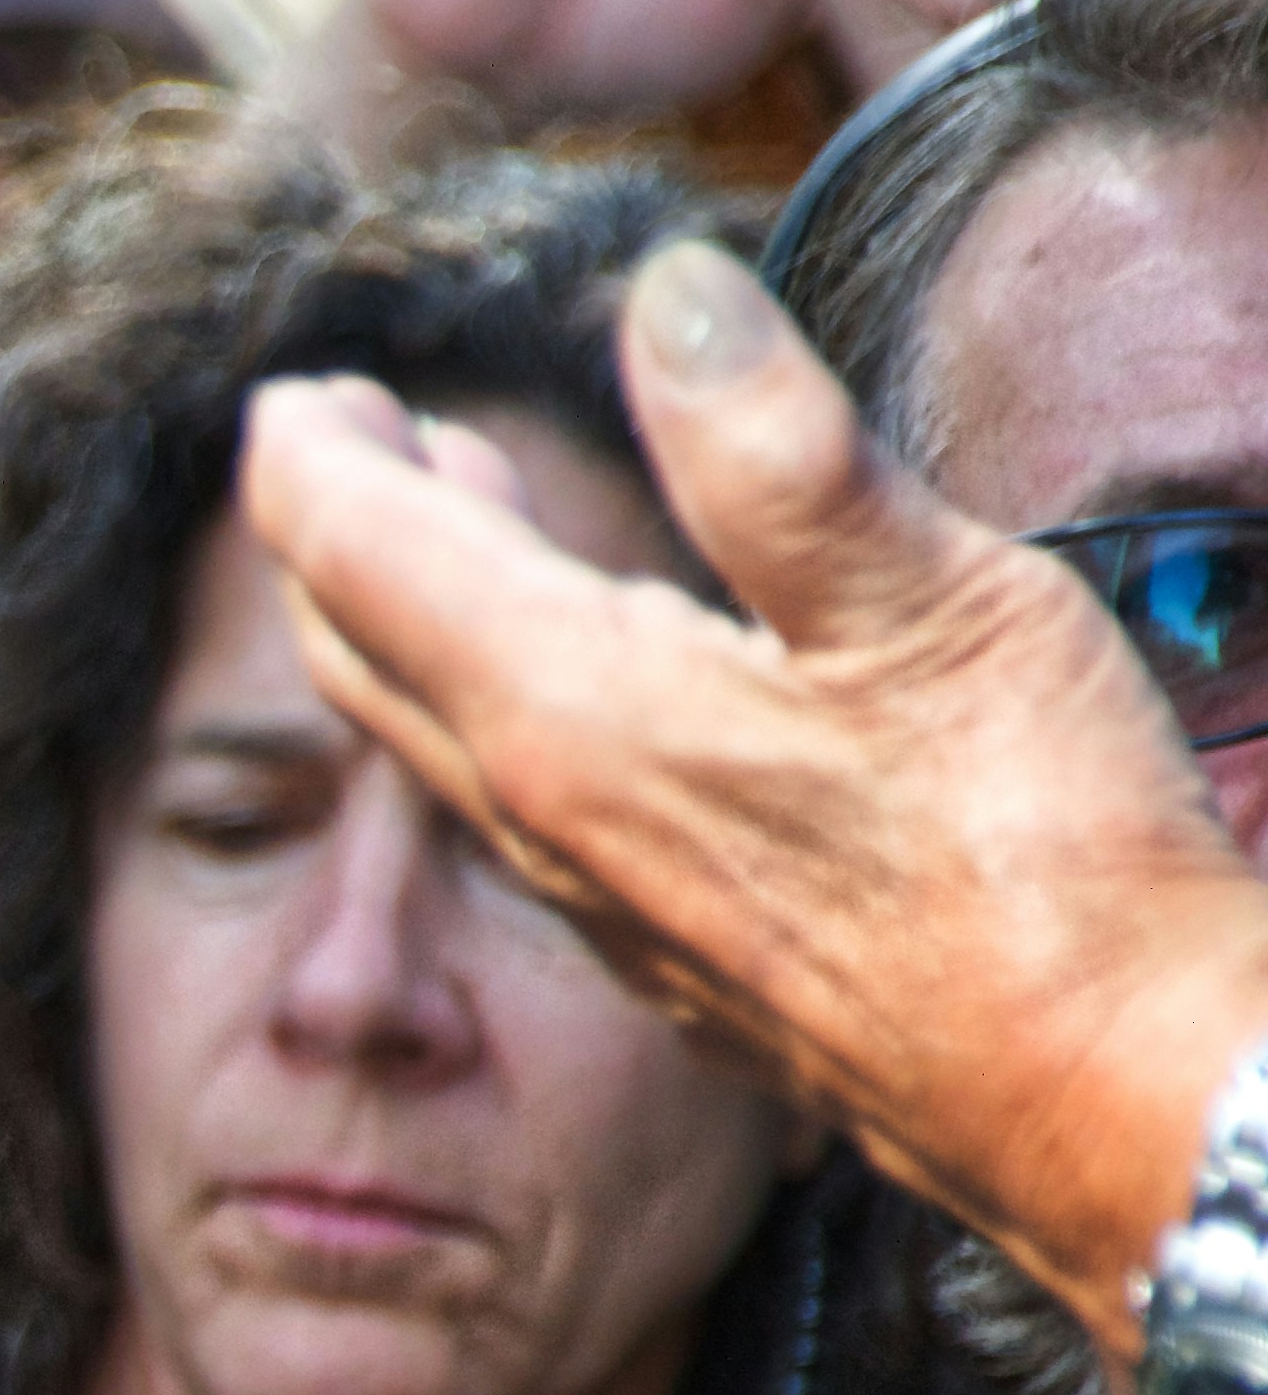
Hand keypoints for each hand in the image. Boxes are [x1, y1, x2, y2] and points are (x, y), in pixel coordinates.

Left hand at [243, 242, 1267, 1348]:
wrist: (1101, 1099)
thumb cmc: (1038, 856)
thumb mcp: (924, 604)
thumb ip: (774, 450)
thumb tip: (663, 294)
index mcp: (569, 712)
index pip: (360, 555)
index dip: (310, 455)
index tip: (294, 388)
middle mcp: (543, 816)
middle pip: (366, 644)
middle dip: (338, 521)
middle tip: (346, 429)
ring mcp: (598, 898)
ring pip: (438, 729)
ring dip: (416, 606)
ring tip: (448, 502)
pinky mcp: (665, 949)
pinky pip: (519, 801)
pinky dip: (498, 696)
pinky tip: (574, 667)